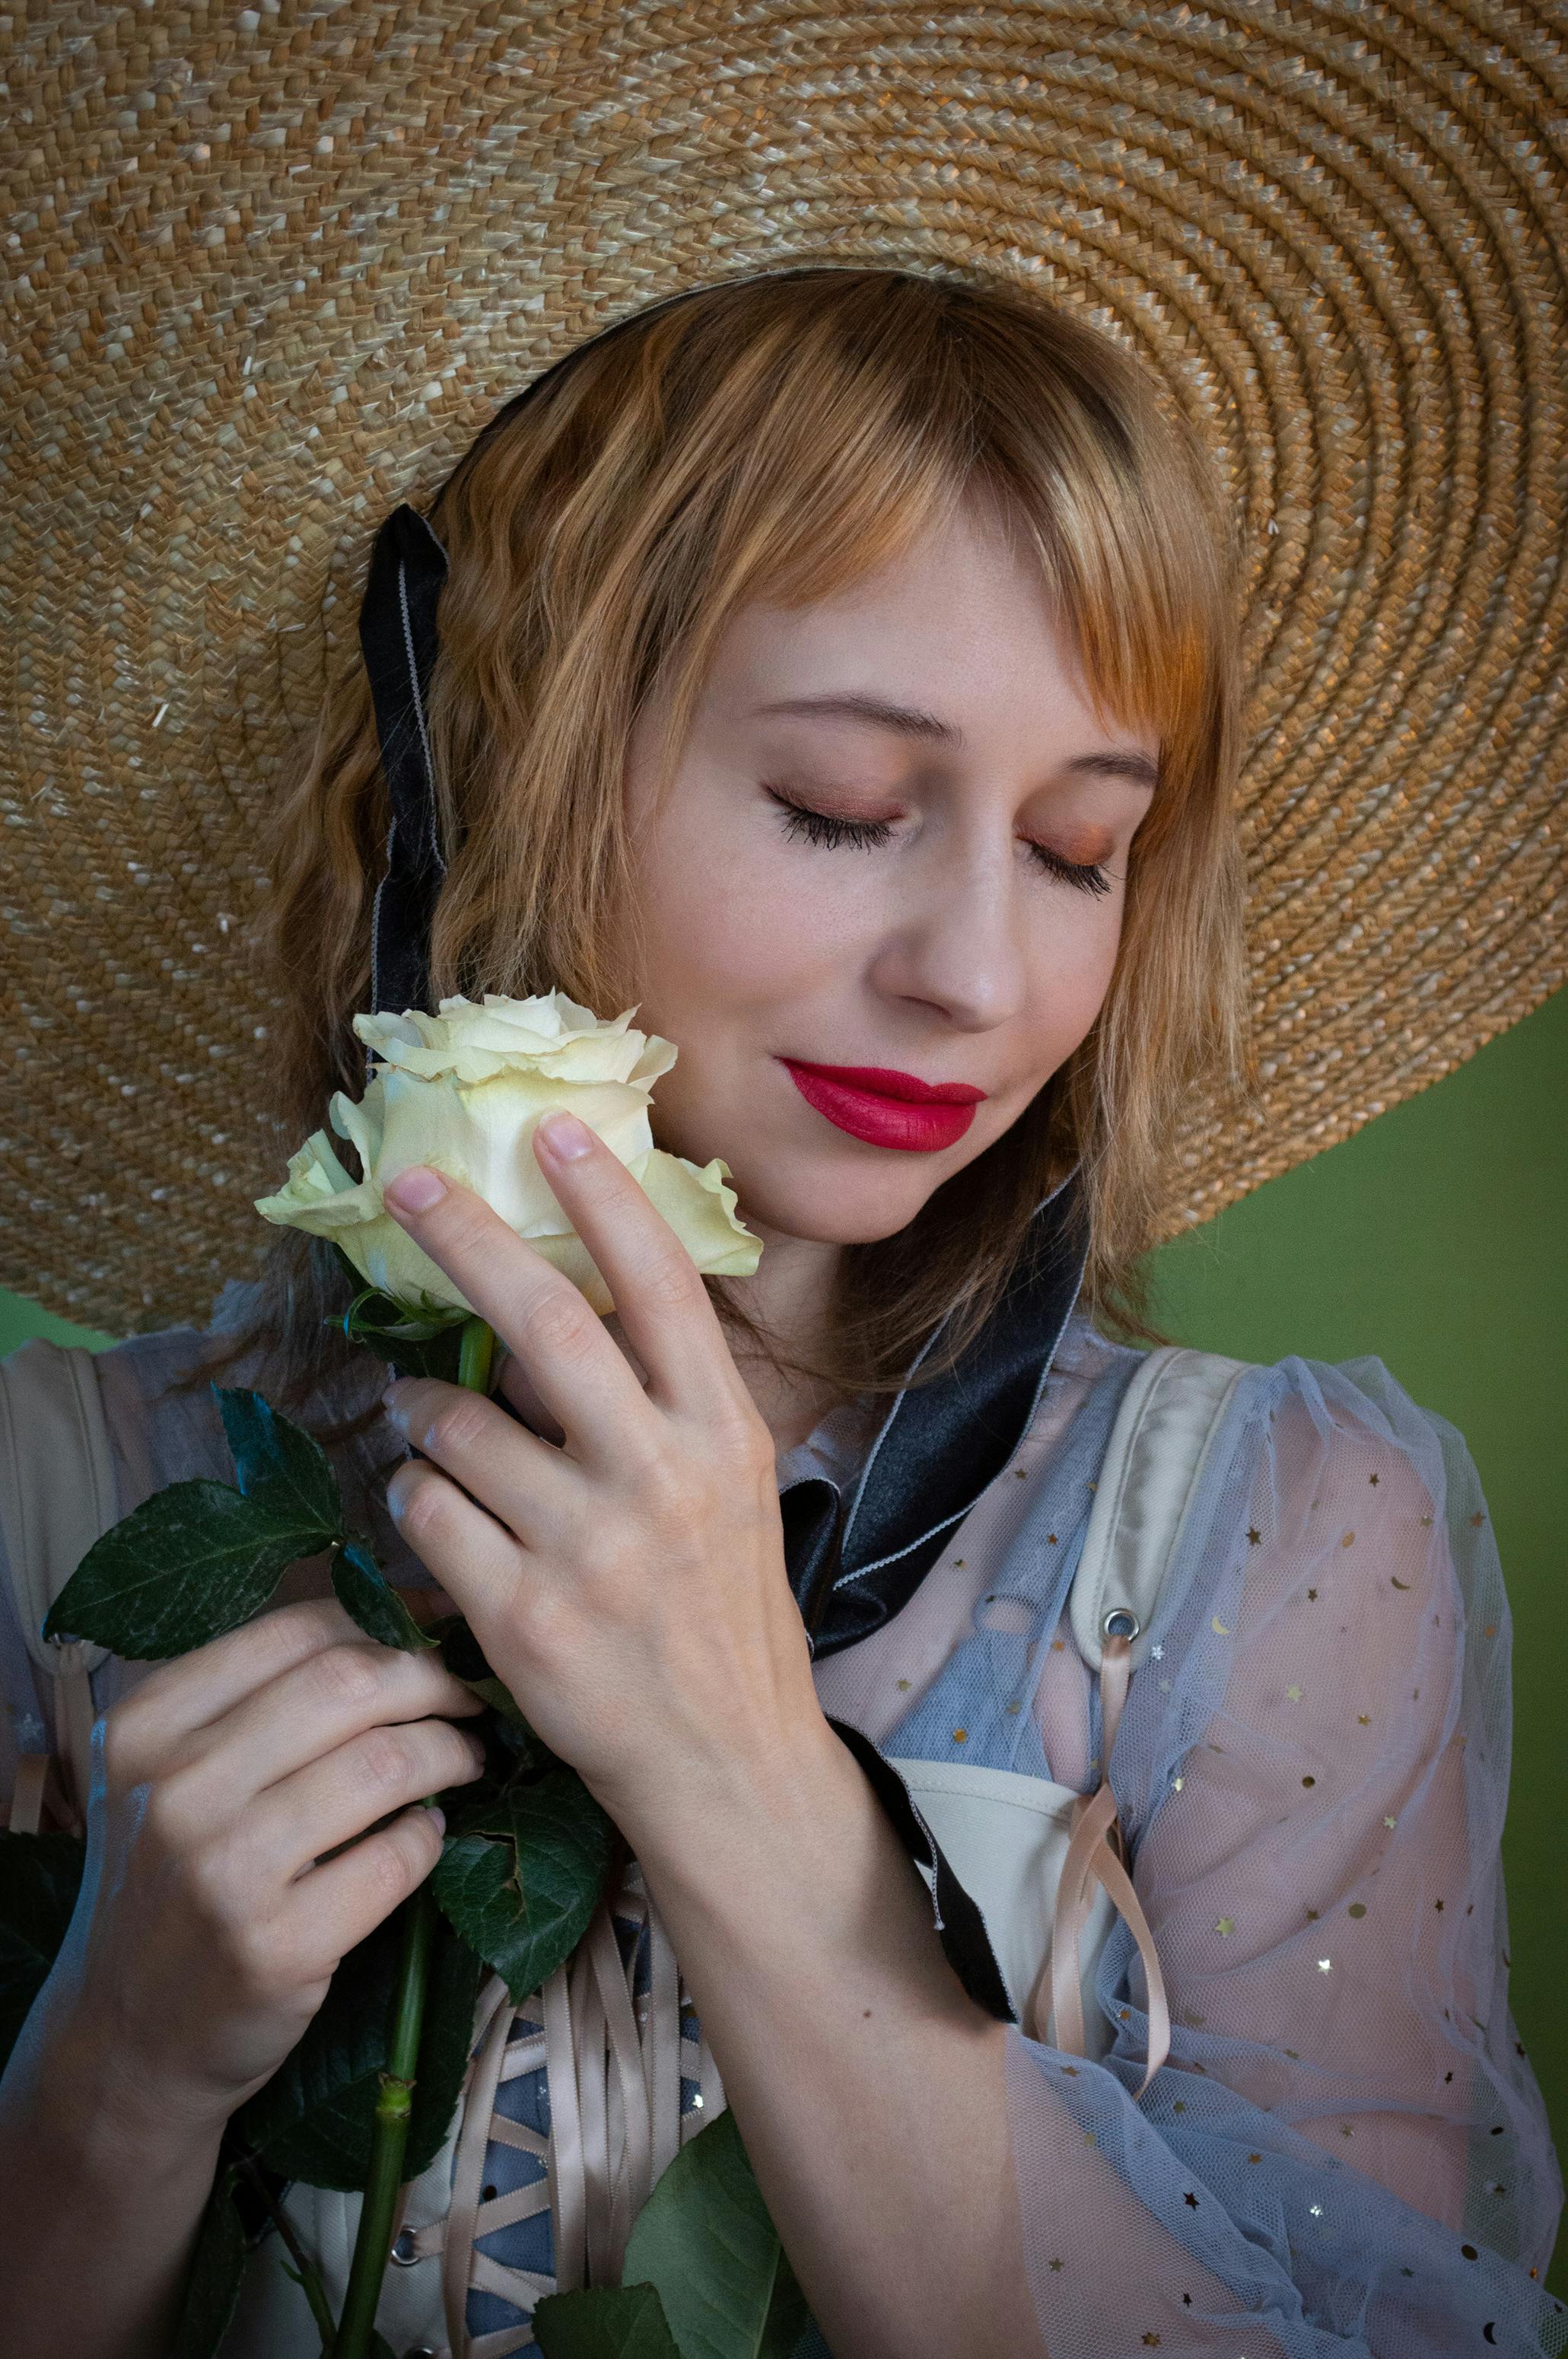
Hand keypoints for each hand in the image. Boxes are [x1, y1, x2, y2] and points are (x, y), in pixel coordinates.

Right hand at [30, 1596, 486, 2136]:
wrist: (125, 2035)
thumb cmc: (172, 1882)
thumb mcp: (173, 1773)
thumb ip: (258, 1698)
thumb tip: (402, 1620)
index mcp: (148, 1724)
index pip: (299, 1629)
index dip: (390, 1618)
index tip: (442, 1628)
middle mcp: (174, 1788)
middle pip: (350, 1682)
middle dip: (435, 1679)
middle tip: (472, 1696)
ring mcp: (222, 1870)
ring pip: (385, 1763)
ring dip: (451, 1753)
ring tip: (467, 1759)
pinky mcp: (274, 1947)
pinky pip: (395, 1858)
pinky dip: (431, 1838)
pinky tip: (427, 1836)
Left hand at [376, 1111, 833, 1841]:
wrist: (728, 1764)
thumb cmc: (722, 1612)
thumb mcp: (728, 1489)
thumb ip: (660, 1402)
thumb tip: (559, 1308)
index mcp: (719, 1431)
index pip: (661, 1286)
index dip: (604, 1199)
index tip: (552, 1132)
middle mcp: (659, 1475)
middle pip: (545, 1322)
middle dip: (466, 1240)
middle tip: (410, 1187)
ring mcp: (588, 1547)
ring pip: (459, 1424)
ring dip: (426, 1411)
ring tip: (436, 1424)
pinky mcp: (521, 1615)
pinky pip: (427, 1511)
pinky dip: (418, 1496)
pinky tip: (445, 1511)